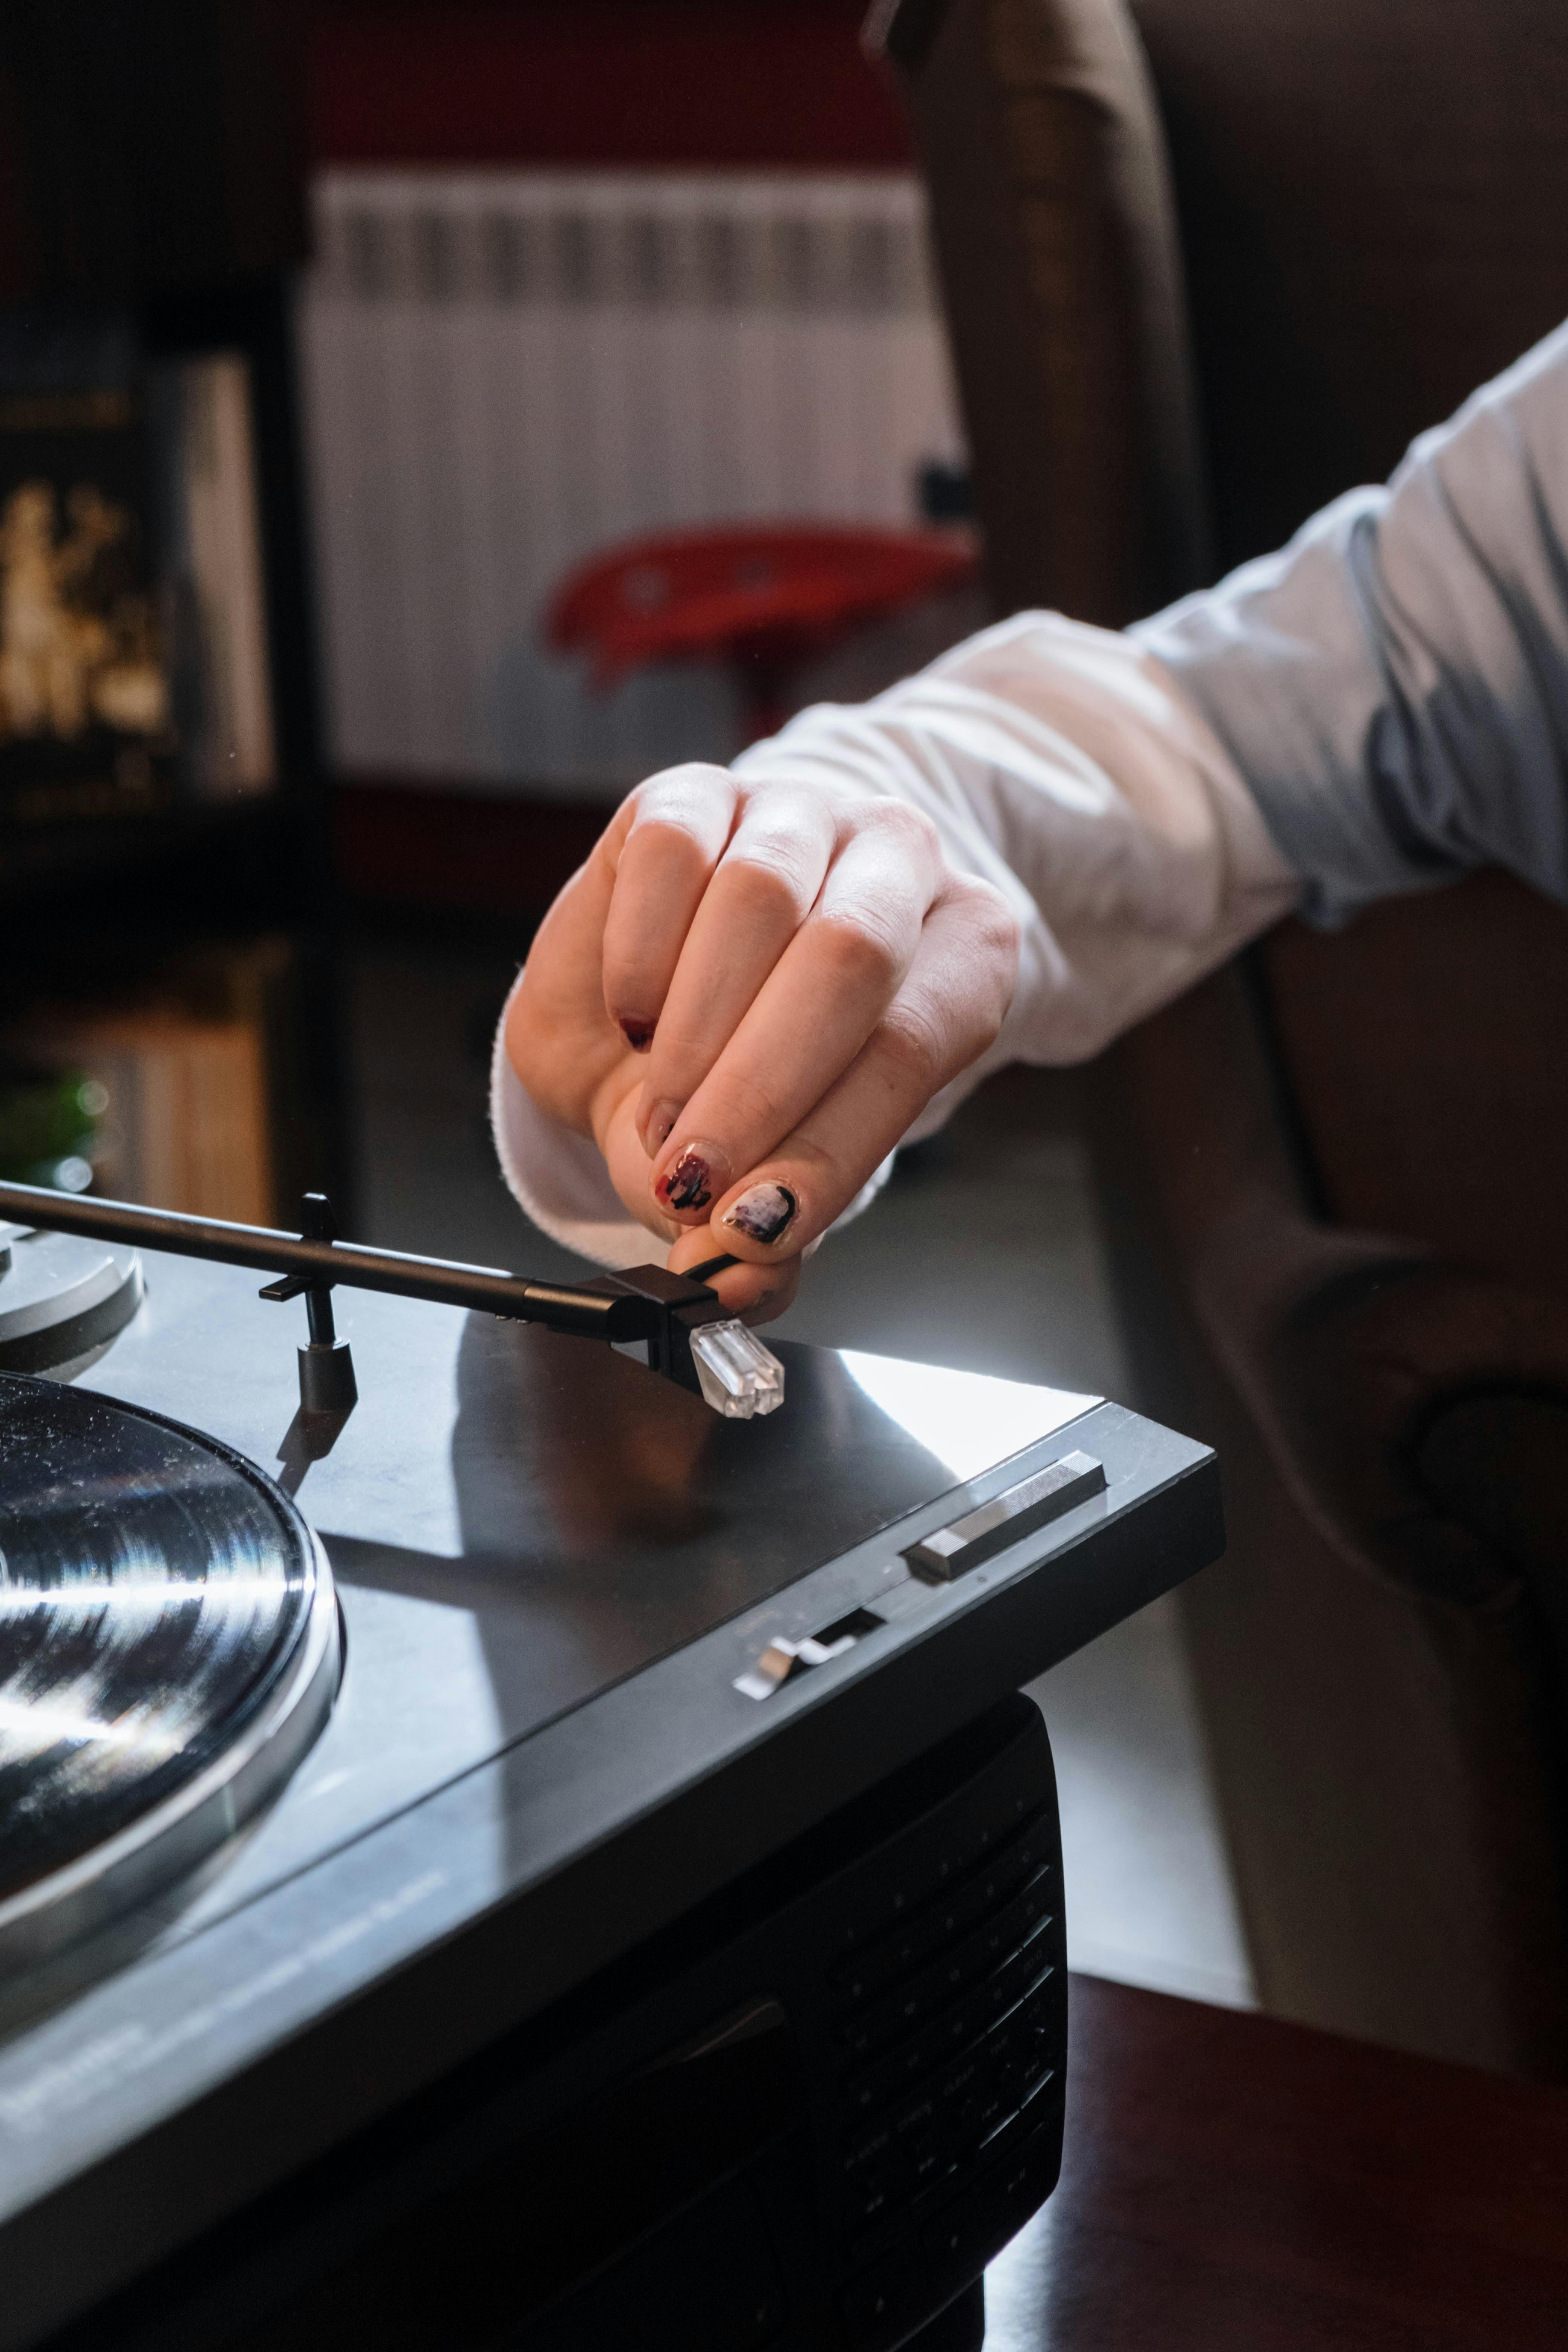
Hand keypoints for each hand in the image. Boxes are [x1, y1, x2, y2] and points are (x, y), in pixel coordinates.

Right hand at [506, 762, 1017, 1321]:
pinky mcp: (695, 795)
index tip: (755, 1226)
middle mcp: (898, 862)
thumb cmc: (741, 1089)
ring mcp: (798, 815)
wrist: (653, 1015)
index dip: (831, 1147)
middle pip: (849, 959)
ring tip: (660, 1109)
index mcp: (963, 951)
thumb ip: (769, 1235)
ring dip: (695, 1034)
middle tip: (692, 1178)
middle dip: (760, 1090)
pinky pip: (673, 856)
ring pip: (761, 901)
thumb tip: (737, 1277)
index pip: (912, 1046)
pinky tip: (635, 1013)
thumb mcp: (770, 1174)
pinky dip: (640, 954)